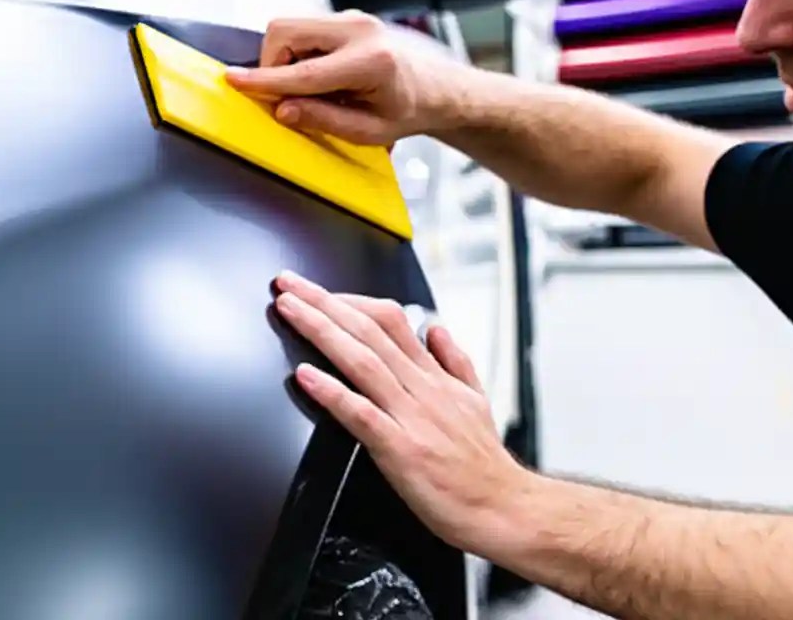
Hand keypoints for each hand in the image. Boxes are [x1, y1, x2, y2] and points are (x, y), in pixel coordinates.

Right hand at [224, 11, 479, 145]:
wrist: (434, 89)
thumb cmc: (405, 113)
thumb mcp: (368, 132)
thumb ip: (323, 120)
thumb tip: (282, 110)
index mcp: (370, 62)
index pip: (304, 72)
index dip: (265, 80)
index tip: (234, 81)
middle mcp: (359, 31)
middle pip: (286, 32)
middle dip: (272, 65)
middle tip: (285, 96)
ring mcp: (351, 18)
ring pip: (288, 27)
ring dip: (283, 59)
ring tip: (308, 87)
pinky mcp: (343, 17)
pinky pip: (301, 30)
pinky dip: (296, 54)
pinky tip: (319, 75)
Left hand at [272, 269, 537, 557]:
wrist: (503, 508)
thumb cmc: (483, 463)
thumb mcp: (477, 399)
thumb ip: (454, 361)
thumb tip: (434, 328)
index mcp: (433, 376)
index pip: (389, 320)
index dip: (350, 299)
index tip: (318, 289)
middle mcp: (421, 387)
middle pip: (368, 330)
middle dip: (324, 302)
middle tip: (288, 283)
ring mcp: (410, 415)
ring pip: (361, 360)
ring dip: (321, 330)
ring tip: (290, 311)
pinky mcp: (400, 448)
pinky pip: (360, 413)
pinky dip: (332, 391)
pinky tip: (305, 375)